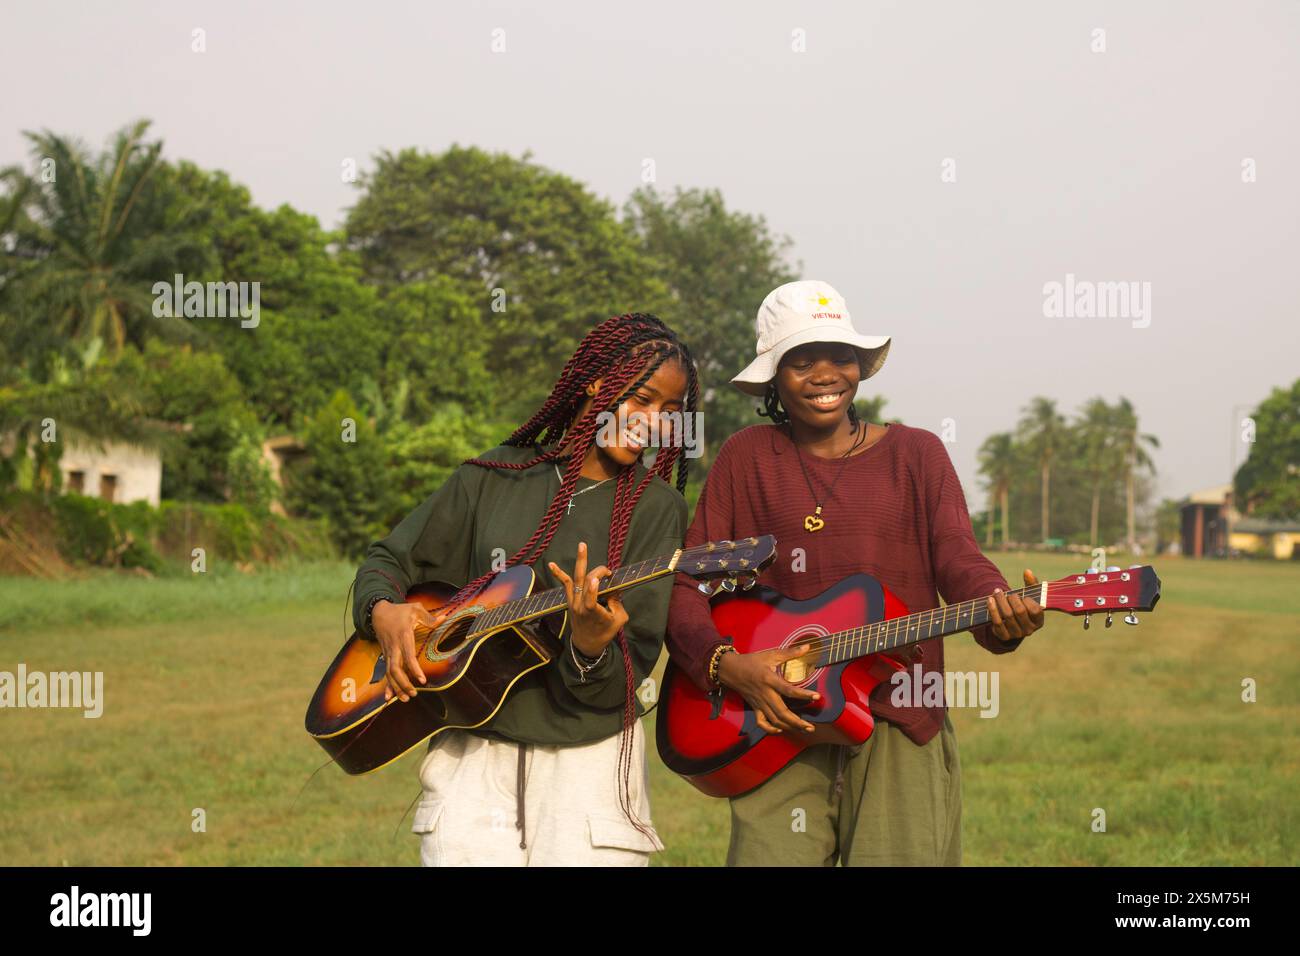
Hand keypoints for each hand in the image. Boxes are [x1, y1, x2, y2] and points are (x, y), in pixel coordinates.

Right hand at [372, 600, 447, 701]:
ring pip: (389, 673)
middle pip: (395, 669)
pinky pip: (386, 672)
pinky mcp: (385, 656)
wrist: (378, 612)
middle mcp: (394, 647)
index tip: (422, 680)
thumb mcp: (415, 609)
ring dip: (396, 687)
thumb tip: (444, 619)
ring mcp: (388, 652)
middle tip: (414, 694)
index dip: (414, 668)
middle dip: (403, 683)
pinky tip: (389, 697)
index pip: (407, 655)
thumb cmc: (399, 611)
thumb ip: (429, 617)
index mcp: (403, 636)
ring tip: (406, 699)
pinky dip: (387, 685)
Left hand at [548, 542, 628, 659]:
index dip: (594, 589)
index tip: (600, 579)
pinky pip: (566, 584)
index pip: (591, 599)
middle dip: (598, 572)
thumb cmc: (605, 633)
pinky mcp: (570, 599)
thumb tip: (615, 588)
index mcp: (592, 613)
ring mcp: (573, 601)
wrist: (587, 643)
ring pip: (576, 578)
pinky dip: (558, 573)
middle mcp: (580, 605)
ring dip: (580, 561)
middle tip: (608, 572)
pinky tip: (551, 564)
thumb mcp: (619, 620)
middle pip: (586, 583)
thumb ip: (618, 603)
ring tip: (582, 545)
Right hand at [716, 644, 819, 734]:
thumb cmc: (751, 661)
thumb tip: (807, 646)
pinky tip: (781, 729)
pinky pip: (761, 722)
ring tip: (803, 729)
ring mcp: (759, 703)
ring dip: (789, 727)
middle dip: (797, 722)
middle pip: (782, 712)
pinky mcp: (755, 707)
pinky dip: (770, 729)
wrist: (731, 669)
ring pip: (774, 720)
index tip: (817, 697)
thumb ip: (790, 652)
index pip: (788, 690)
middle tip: (811, 727)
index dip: (804, 695)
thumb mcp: (771, 654)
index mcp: (769, 680)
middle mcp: (765, 694)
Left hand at [986, 569, 1045, 642]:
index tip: (1022, 595)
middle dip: (1011, 598)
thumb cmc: (1023, 605)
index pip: (1035, 610)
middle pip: (1019, 611)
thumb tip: (1027, 571)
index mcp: (1038, 621)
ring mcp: (1017, 634)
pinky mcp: (1004, 636)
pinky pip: (997, 622)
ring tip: (997, 592)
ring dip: (1000, 601)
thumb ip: (1031, 583)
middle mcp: (1029, 630)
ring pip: (1007, 615)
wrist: (1011, 623)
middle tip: (1006, 592)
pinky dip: (992, 609)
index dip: (1027, 600)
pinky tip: (990, 600)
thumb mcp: (1030, 595)